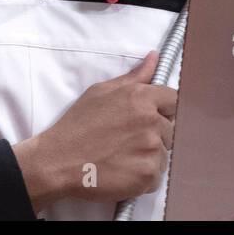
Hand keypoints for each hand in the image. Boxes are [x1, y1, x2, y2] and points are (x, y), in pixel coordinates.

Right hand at [12, 52, 176, 208]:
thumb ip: (134, 77)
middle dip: (155, 135)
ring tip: (123, 157)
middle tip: (128, 141)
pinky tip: (123, 172)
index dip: (164, 110)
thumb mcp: (102, 92)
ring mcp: (151, 148)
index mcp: (141, 97)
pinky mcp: (147, 174)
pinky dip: (143, 177)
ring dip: (149, 157)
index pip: (175, 100)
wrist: (58, 161)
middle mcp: (150, 121)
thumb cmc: (78, 126)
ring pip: (164, 153)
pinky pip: (157, 176)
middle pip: (171, 129)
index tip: (152, 118)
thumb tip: (154, 58)